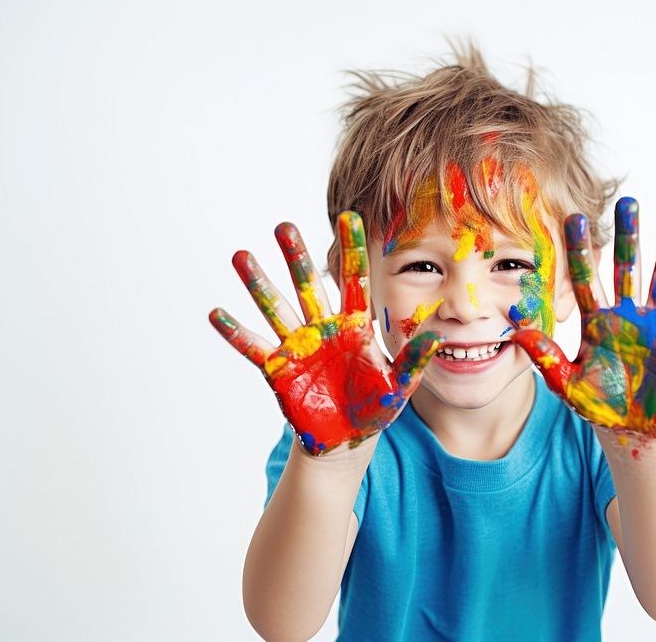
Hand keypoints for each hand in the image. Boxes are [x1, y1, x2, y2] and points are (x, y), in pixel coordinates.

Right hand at [209, 212, 442, 455]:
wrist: (346, 440)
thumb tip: (438, 337)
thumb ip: (414, 361)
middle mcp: (323, 328)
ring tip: (241, 256)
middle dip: (296, 257)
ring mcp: (298, 346)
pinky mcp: (278, 369)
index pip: (353, 280)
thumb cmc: (374, 408)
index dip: (351, 249)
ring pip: (277, 308)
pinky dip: (235, 333)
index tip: (349, 216)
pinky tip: (217, 313)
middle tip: (283, 226)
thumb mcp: (399, 386)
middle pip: (308, 286)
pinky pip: (253, 348)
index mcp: (354, 326)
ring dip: (258, 284)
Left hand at [512, 198, 655, 441]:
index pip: (586, 279)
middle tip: (628, 201)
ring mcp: (655, 323)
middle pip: (627, 266)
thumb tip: (516, 331)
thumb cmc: (598, 405)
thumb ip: (545, 356)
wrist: (631, 430)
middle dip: (628, 235)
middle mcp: (626, 314)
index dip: (580, 251)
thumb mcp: (566, 382)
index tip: (574, 218)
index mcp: (596, 320)